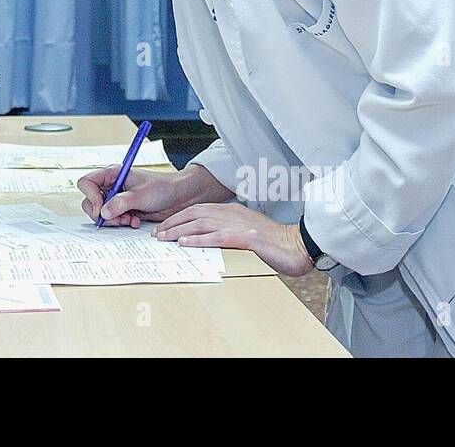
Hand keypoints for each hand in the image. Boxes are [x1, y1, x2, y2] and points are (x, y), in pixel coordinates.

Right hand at [79, 166, 197, 227]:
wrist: (179, 197)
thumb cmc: (163, 187)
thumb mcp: (141, 195)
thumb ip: (121, 203)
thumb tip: (103, 213)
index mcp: (112, 174)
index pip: (87, 183)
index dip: (91, 196)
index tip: (101, 209)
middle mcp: (112, 186)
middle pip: (90, 201)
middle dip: (102, 213)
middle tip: (117, 219)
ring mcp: (117, 198)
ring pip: (101, 213)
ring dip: (114, 220)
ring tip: (129, 220)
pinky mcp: (123, 209)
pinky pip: (113, 219)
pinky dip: (121, 223)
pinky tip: (135, 221)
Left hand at [154, 203, 315, 276]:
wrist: (299, 244)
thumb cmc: (274, 242)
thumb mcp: (247, 232)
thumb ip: (228, 232)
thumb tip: (209, 238)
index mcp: (231, 211)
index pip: (198, 210)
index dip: (178, 217)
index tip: (163, 226)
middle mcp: (231, 214)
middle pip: (194, 214)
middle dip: (172, 222)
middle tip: (155, 233)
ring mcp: (238, 225)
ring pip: (201, 223)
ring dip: (178, 230)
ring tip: (163, 238)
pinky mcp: (245, 238)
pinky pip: (216, 237)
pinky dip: (198, 239)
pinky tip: (184, 243)